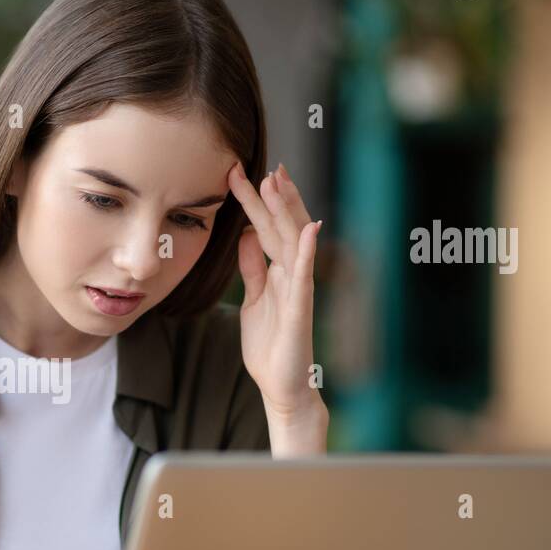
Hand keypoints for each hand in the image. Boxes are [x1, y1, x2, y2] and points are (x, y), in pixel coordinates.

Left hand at [227, 161, 323, 421]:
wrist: (281, 384)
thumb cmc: (269, 344)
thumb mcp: (252, 298)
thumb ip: (252, 267)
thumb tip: (245, 233)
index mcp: (278, 272)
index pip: (265, 229)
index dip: (255, 202)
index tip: (240, 174)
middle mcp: (292, 275)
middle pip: (281, 228)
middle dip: (272, 197)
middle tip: (263, 165)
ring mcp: (298, 290)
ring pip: (293, 243)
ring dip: (287, 212)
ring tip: (278, 183)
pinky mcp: (300, 309)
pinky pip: (305, 276)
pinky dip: (308, 251)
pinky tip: (310, 228)